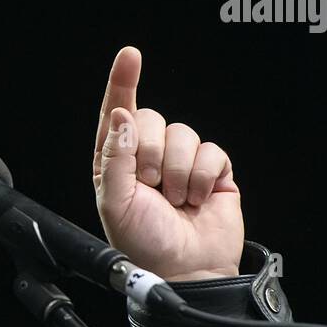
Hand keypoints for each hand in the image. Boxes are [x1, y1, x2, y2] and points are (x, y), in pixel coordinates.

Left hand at [92, 46, 243, 281]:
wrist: (184, 272)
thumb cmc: (142, 243)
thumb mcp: (114, 202)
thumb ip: (114, 157)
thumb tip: (123, 115)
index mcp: (116, 161)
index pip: (117, 113)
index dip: (123, 82)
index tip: (130, 54)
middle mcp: (146, 156)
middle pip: (152, 118)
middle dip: (151, 153)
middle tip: (152, 188)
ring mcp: (181, 161)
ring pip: (182, 134)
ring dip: (178, 171)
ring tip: (175, 201)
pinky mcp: (212, 170)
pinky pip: (211, 151)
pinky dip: (204, 176)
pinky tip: (198, 199)